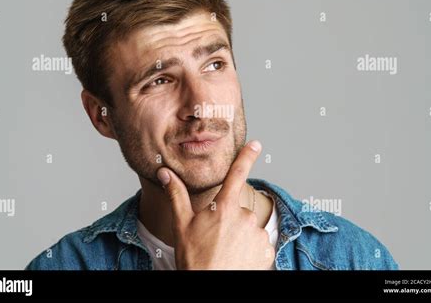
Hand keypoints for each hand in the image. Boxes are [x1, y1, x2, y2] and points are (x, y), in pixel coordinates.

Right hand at [157, 140, 274, 268]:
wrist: (211, 287)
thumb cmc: (195, 258)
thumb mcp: (182, 225)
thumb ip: (176, 195)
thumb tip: (164, 172)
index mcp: (224, 207)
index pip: (237, 174)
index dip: (247, 156)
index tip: (256, 144)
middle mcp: (245, 216)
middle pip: (238, 209)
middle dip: (229, 219)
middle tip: (215, 237)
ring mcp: (257, 234)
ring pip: (248, 227)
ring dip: (239, 235)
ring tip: (225, 251)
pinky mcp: (266, 251)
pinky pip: (258, 243)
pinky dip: (250, 249)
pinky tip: (237, 258)